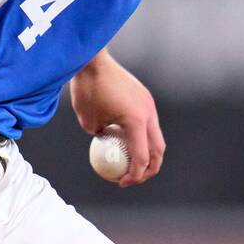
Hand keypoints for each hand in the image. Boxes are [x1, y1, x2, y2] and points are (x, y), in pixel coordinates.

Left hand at [70, 50, 164, 187]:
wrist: (93, 60)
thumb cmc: (87, 90)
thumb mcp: (88, 122)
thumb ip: (102, 137)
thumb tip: (105, 149)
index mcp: (136, 121)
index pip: (142, 158)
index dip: (134, 176)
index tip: (121, 183)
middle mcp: (148, 113)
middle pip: (157, 150)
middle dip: (149, 169)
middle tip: (133, 178)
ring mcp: (149, 104)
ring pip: (155, 136)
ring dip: (147, 152)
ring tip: (130, 162)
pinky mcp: (145, 97)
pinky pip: (148, 122)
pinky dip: (142, 136)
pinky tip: (125, 139)